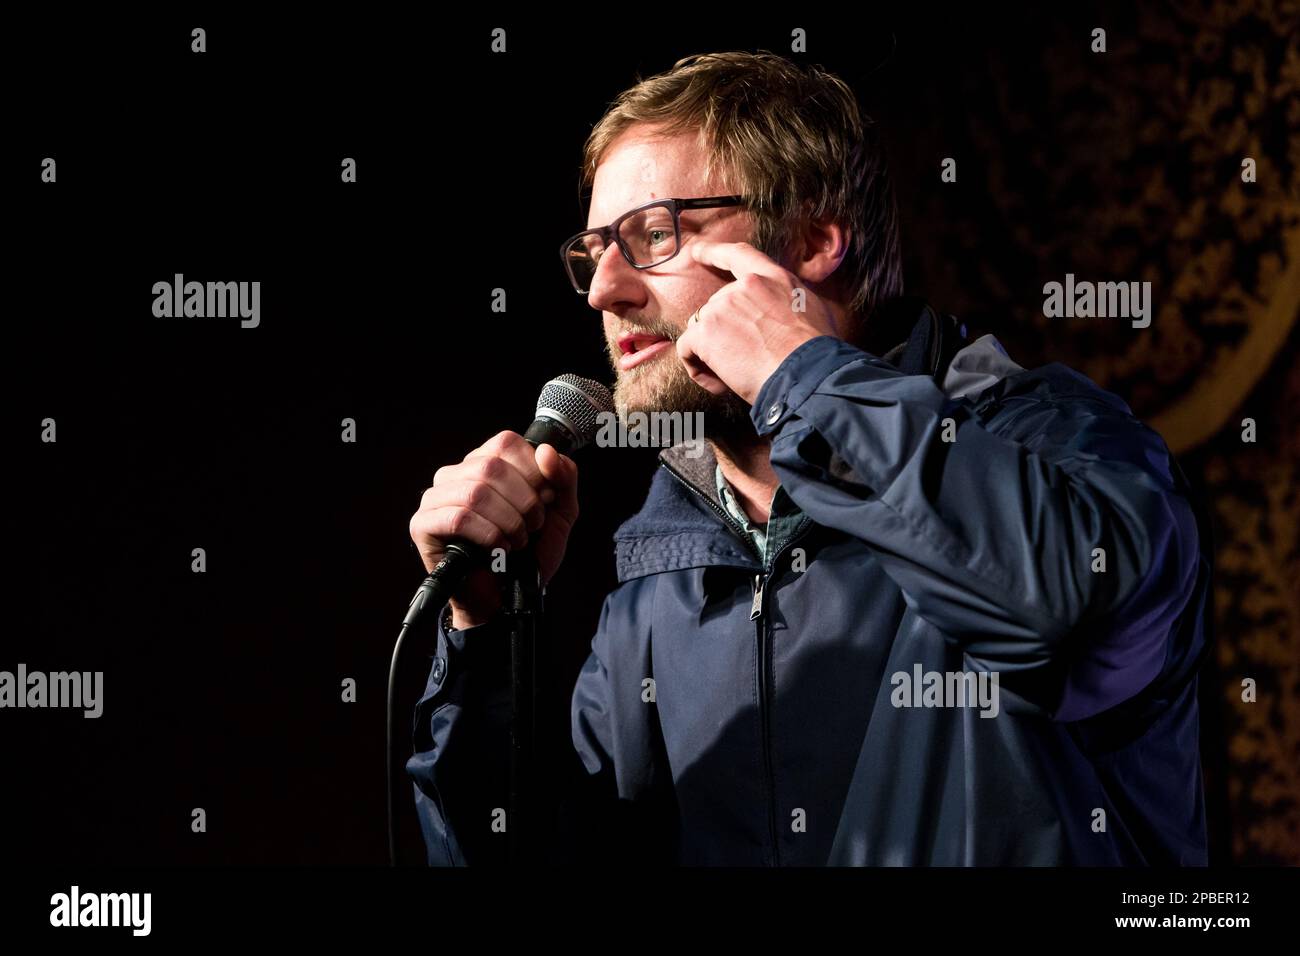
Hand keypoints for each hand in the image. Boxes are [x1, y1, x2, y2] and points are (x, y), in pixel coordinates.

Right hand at [409, 431, 578, 627]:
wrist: (507, 597)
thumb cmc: (528, 553)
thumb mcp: (560, 512)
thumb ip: (563, 477)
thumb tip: (546, 451)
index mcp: (486, 462)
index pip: (507, 443)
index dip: (534, 473)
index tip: (546, 500)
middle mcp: (457, 474)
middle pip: (493, 467)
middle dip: (524, 502)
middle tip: (532, 527)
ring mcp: (436, 498)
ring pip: (476, 493)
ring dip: (507, 521)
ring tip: (516, 541)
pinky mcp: (423, 524)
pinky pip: (458, 518)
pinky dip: (488, 535)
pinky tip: (497, 548)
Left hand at [675, 240, 839, 404]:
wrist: (807, 373)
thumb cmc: (817, 352)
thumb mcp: (811, 309)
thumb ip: (787, 301)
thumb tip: (783, 312)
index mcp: (772, 278)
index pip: (737, 256)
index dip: (714, 253)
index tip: (696, 251)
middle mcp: (743, 287)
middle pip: (718, 307)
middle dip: (725, 334)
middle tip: (749, 360)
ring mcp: (721, 307)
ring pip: (701, 331)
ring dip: (714, 355)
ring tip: (739, 375)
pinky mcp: (705, 332)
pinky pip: (687, 350)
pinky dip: (699, 369)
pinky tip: (721, 383)